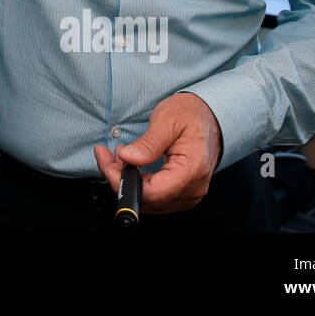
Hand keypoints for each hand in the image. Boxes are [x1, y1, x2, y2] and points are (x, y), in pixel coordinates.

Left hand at [93, 91, 222, 213]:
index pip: (154, 192)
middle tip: (105, 155)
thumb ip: (148, 143)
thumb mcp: (167, 120)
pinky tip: (130, 166)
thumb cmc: (191, 115)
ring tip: (116, 157)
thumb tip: (127, 158)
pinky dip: (138, 184)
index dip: (124, 182)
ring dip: (127, 182)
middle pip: (148, 199)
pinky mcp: (182, 192)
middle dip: (119, 179)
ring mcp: (189, 193)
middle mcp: (193, 187)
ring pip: (149, 201)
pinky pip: (156, 197)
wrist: (209, 117)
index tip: (107, 163)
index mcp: (192, 169)